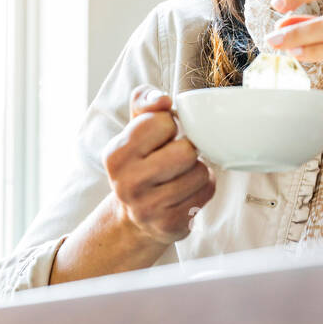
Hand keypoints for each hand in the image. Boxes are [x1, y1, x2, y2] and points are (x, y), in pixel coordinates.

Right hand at [100, 84, 216, 244]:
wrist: (136, 215)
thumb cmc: (141, 161)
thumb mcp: (135, 127)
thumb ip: (144, 101)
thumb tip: (162, 99)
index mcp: (115, 154)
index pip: (162, 122)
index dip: (168, 125)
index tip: (161, 137)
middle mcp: (127, 183)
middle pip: (186, 151)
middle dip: (186, 149)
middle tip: (175, 157)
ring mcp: (148, 207)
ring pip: (200, 172)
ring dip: (197, 169)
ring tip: (181, 174)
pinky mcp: (170, 224)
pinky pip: (207, 191)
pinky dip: (203, 187)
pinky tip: (187, 190)